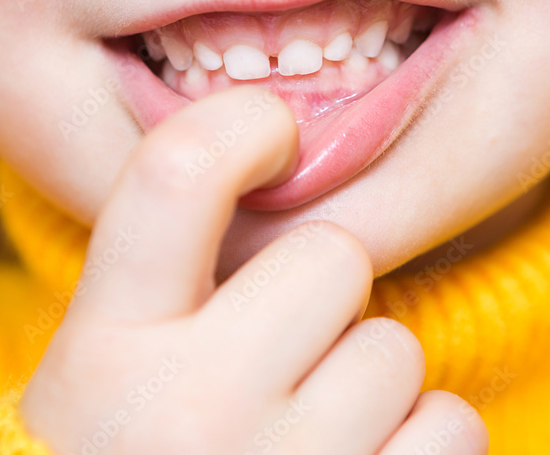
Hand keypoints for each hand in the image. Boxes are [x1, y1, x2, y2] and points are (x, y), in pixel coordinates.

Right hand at [19, 87, 487, 454]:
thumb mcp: (98, 380)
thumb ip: (166, 285)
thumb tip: (284, 165)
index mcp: (103, 354)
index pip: (173, 177)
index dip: (242, 127)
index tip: (276, 139)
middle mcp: (188, 409)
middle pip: (330, 259)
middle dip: (321, 301)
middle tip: (274, 366)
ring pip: (396, 349)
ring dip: (369, 387)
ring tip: (302, 444)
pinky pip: (451, 426)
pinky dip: (423, 444)